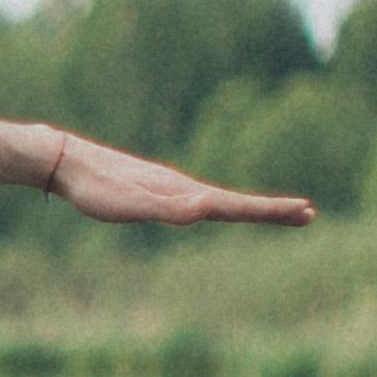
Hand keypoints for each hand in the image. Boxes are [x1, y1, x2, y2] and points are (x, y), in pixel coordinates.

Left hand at [42, 129, 313, 227]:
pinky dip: (220, 206)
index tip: (305, 211)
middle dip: (271, 211)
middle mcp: (183, 188)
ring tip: (277, 213)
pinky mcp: (155, 189)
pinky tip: (214, 208)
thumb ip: (167, 208)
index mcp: (184, 193)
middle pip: (235, 202)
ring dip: (250, 208)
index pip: (235, 205)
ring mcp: (171, 188)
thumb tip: (205, 207)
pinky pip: (197, 201)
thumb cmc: (96, 188)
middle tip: (308, 214)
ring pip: (219, 200)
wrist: (68, 162)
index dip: (270, 211)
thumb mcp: (129, 205)